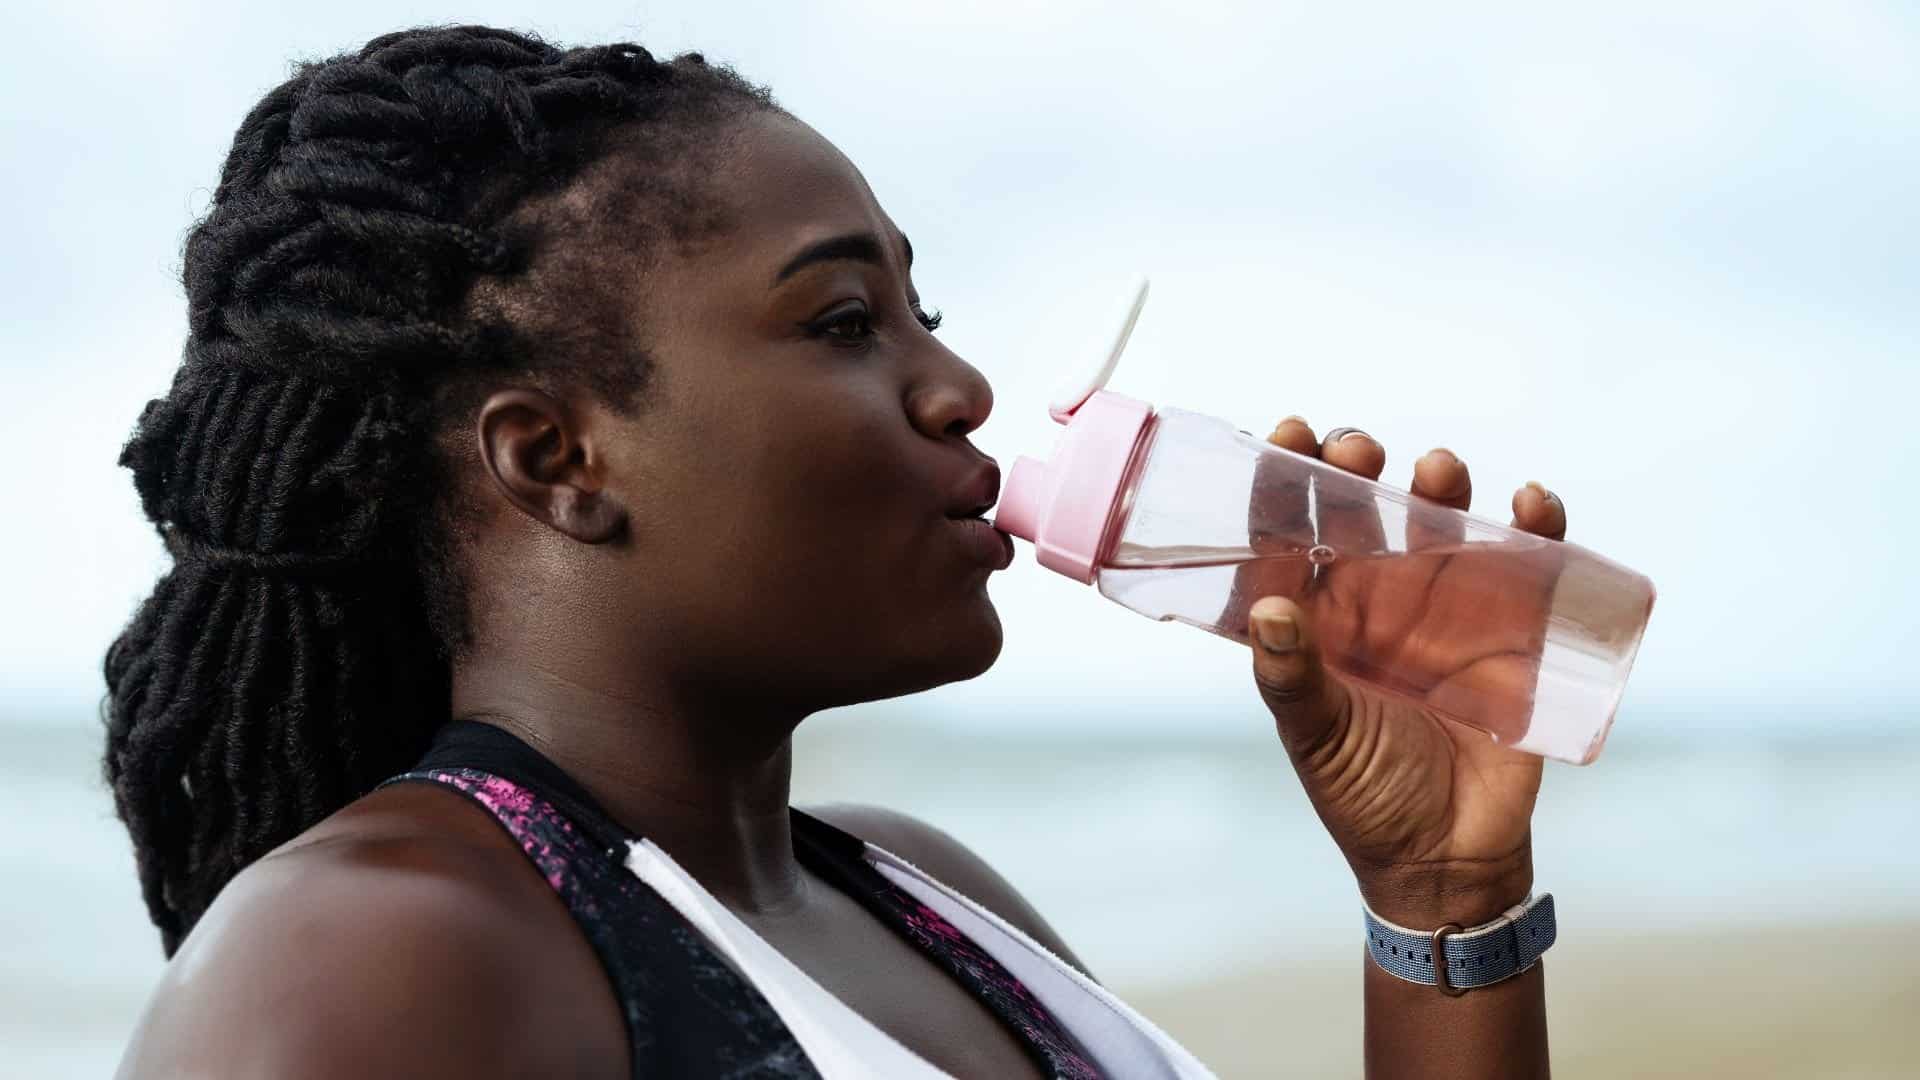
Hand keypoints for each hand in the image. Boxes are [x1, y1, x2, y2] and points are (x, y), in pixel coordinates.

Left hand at [1235, 418, 1568, 925]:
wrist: (1449, 861)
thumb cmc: (1366, 797)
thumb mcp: (1319, 739)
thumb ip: (1291, 679)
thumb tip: (1269, 611)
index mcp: (1320, 617)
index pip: (1293, 532)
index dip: (1285, 478)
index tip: (1286, 432)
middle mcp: (1379, 601)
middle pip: (1367, 511)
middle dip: (1359, 470)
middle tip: (1357, 450)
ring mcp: (1448, 610)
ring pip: (1444, 523)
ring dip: (1442, 486)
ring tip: (1438, 469)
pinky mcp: (1514, 630)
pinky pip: (1530, 563)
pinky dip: (1537, 525)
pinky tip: (1532, 502)